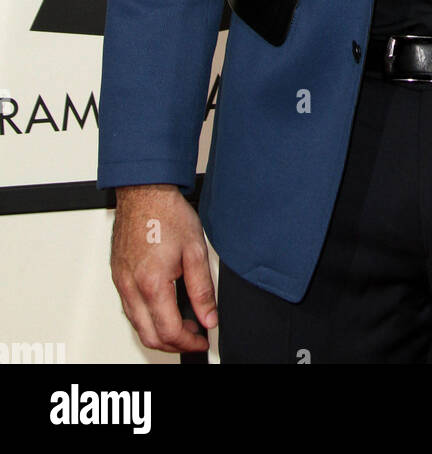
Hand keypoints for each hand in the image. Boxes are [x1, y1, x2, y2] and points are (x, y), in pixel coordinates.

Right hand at [110, 184, 216, 353]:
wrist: (144, 191)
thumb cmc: (167, 213)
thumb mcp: (196, 251)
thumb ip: (203, 289)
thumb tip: (209, 317)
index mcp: (152, 283)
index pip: (169, 331)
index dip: (188, 342)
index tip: (201, 339)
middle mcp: (131, 287)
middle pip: (149, 336)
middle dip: (173, 344)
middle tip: (193, 336)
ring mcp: (121, 282)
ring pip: (136, 324)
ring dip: (158, 332)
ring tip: (182, 323)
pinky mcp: (118, 275)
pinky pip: (129, 308)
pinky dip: (146, 317)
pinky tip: (162, 307)